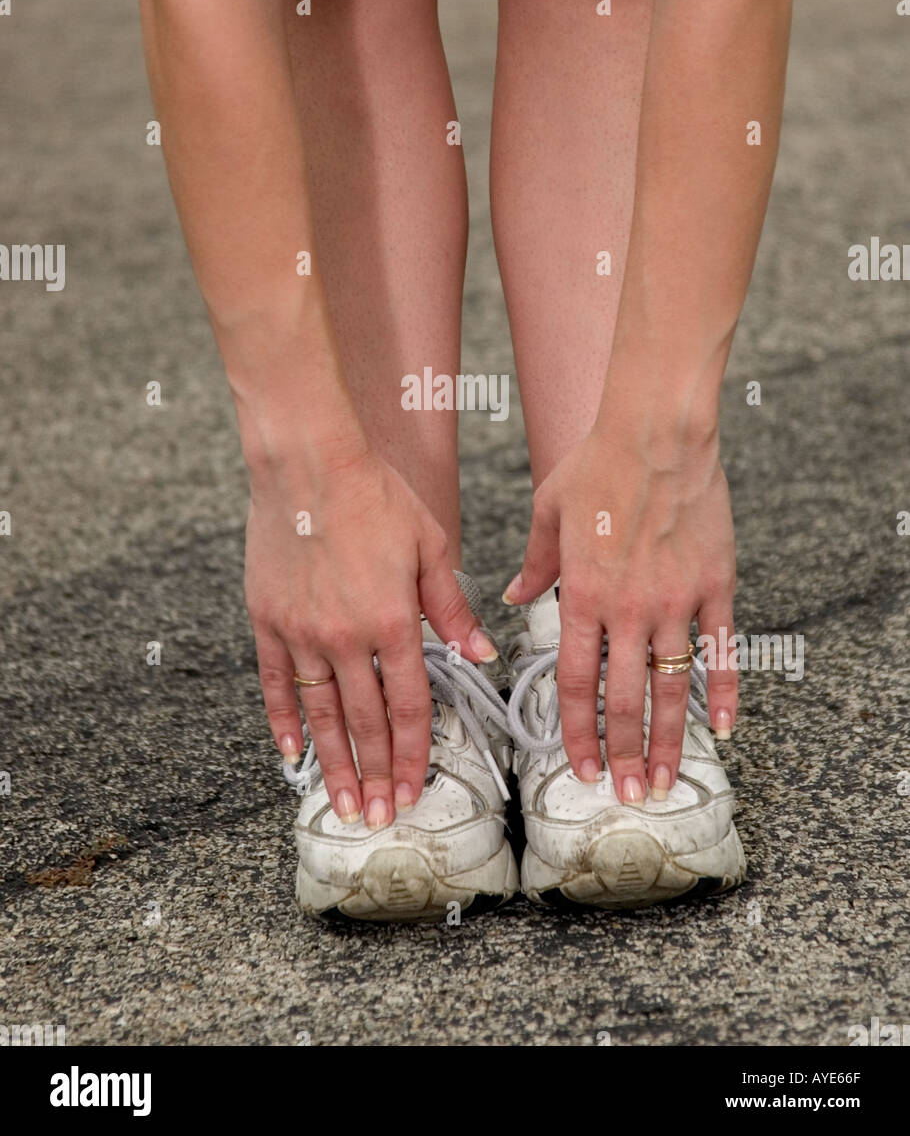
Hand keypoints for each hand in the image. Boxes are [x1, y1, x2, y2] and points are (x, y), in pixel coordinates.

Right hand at [245, 447, 496, 826]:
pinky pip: (274, 683)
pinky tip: (290, 754)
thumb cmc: (376, 495)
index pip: (409, 705)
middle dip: (376, 775)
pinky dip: (282, 722)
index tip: (414, 790)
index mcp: (395, 620)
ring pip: (321, 714)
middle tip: (380, 818)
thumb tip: (483, 656)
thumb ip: (452, 609)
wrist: (308, 461)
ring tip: (342, 805)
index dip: (413, 753)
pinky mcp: (267, 619)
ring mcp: (302, 631)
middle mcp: (347, 636)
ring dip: (333, 764)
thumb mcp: (431, 545)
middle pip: (365, 722)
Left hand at [503, 426, 736, 802]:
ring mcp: (675, 601)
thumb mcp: (547, 512)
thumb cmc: (597, 466)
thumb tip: (509, 598)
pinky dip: (727, 692)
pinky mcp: (715, 586)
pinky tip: (726, 728)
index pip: (573, 682)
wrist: (656, 433)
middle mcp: (627, 609)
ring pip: (671, 686)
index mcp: (581, 596)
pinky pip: (722, 651)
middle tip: (627, 795)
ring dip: (669, 739)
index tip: (580, 766)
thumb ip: (533, 564)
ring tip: (667, 781)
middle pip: (623, 699)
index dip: (576, 731)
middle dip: (623, 753)